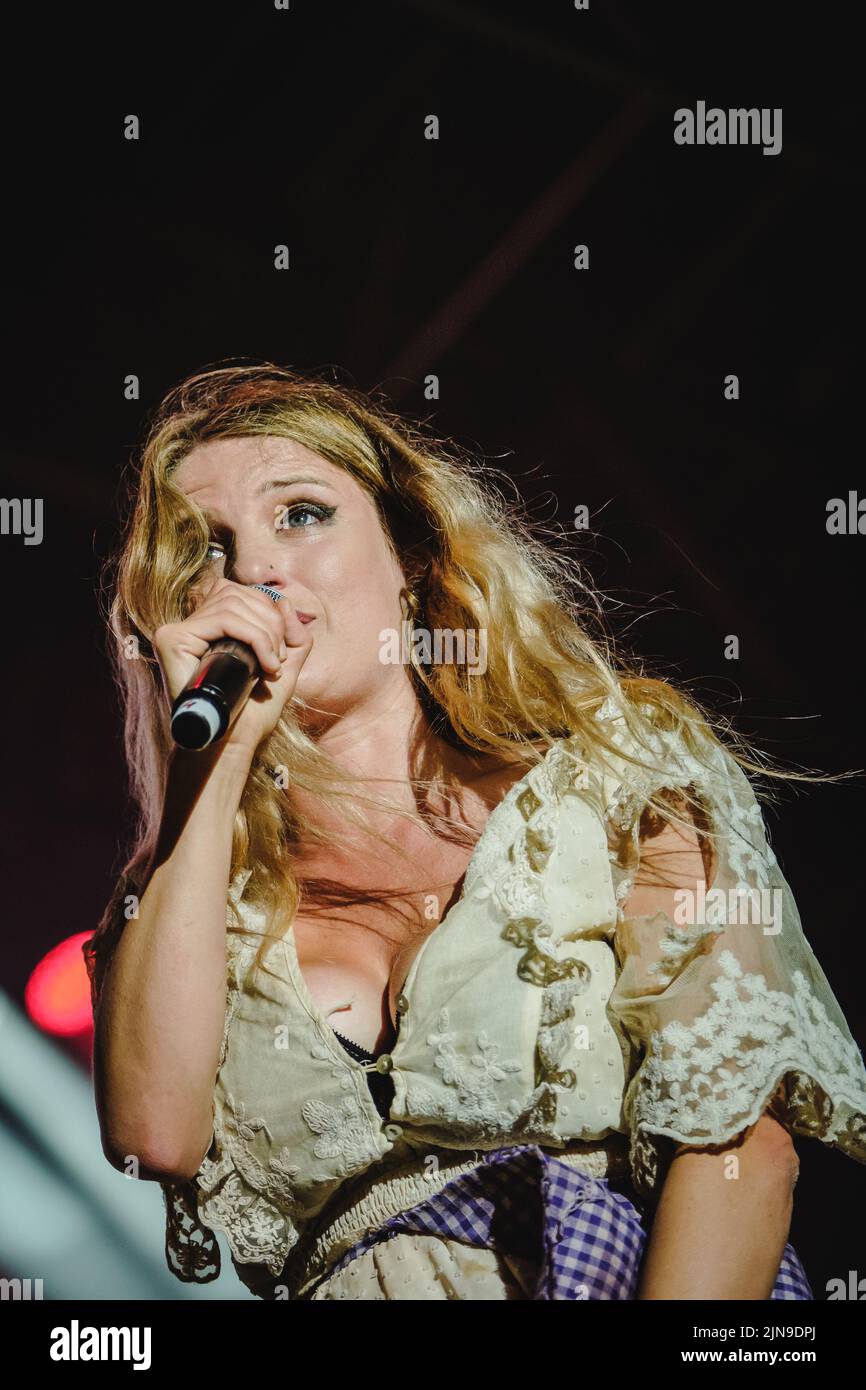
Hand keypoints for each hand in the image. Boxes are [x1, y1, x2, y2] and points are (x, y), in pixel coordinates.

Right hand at [152, 577, 314, 755]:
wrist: (232, 742)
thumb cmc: (253, 710)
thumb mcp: (283, 667)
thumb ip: (292, 636)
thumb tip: (284, 602)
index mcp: (209, 626)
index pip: (241, 592)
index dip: (270, 612)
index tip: (282, 652)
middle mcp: (190, 624)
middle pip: (237, 593)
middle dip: (271, 623)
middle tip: (279, 661)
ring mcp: (177, 630)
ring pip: (233, 603)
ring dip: (266, 634)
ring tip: (272, 667)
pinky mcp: (172, 638)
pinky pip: (224, 619)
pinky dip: (255, 638)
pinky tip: (265, 666)